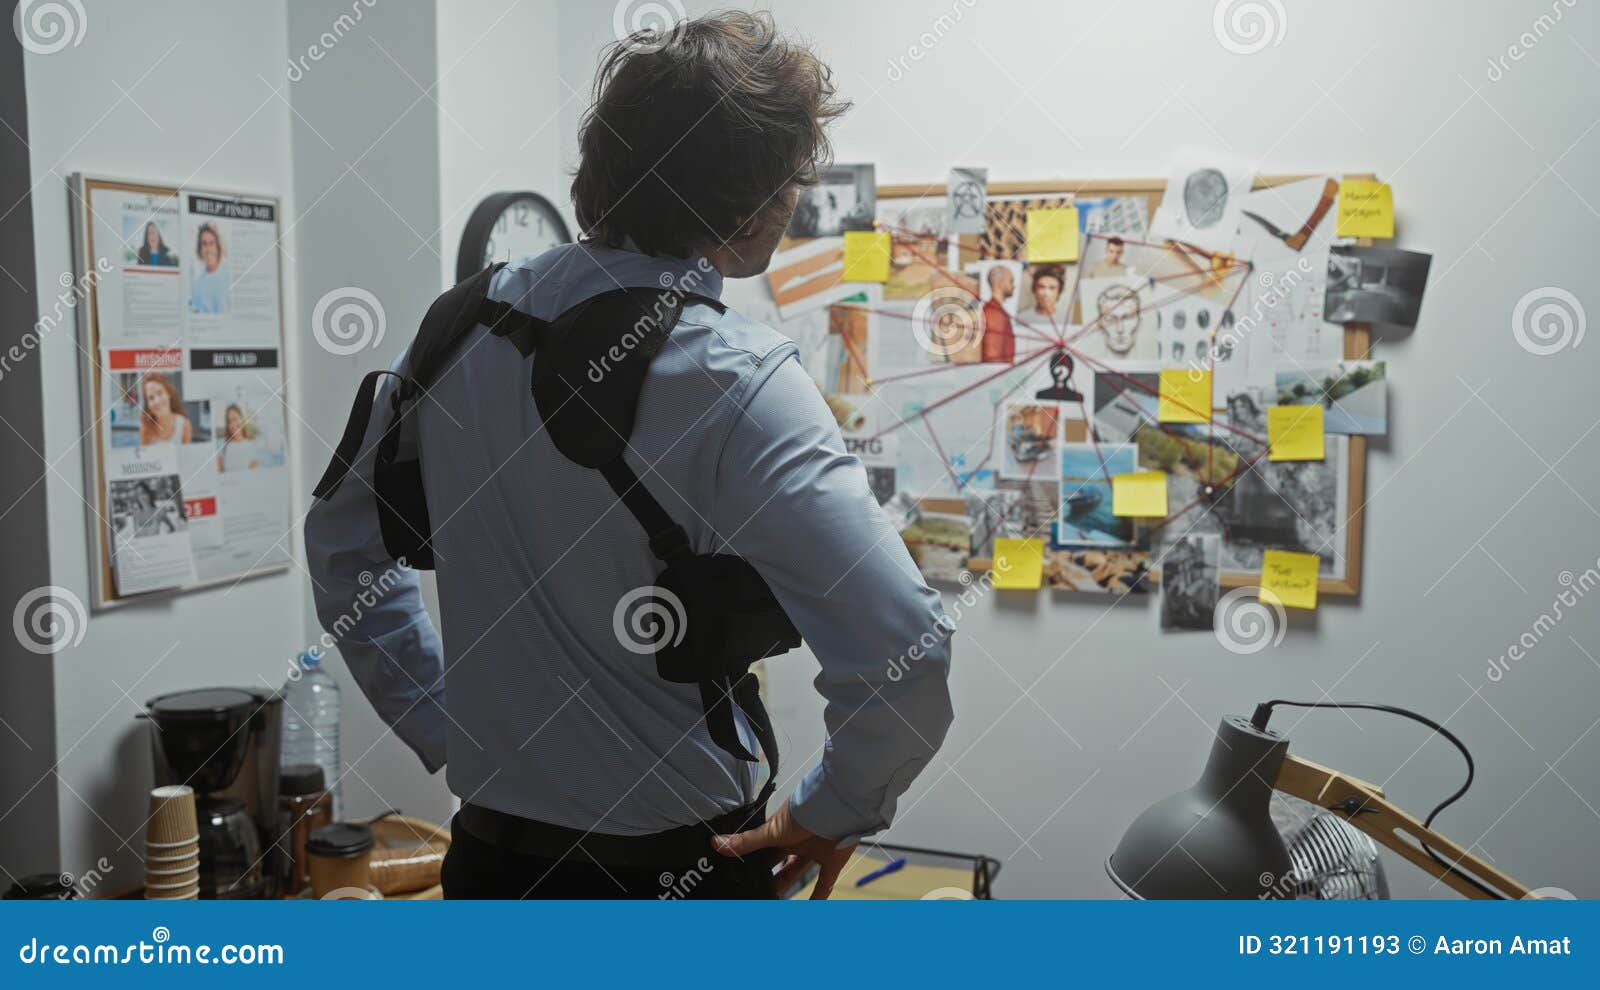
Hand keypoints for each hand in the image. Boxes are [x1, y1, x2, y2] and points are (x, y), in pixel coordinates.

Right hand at [712, 799, 856, 898]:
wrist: (836, 809)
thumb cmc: (802, 814)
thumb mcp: (771, 831)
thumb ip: (746, 842)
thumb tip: (715, 843)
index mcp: (780, 831)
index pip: (762, 849)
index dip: (751, 861)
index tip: (738, 875)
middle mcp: (796, 840)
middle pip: (778, 862)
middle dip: (766, 875)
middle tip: (752, 891)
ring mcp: (813, 850)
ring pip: (797, 871)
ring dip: (785, 885)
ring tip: (771, 901)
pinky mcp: (832, 860)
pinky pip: (824, 882)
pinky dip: (818, 897)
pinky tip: (810, 911)